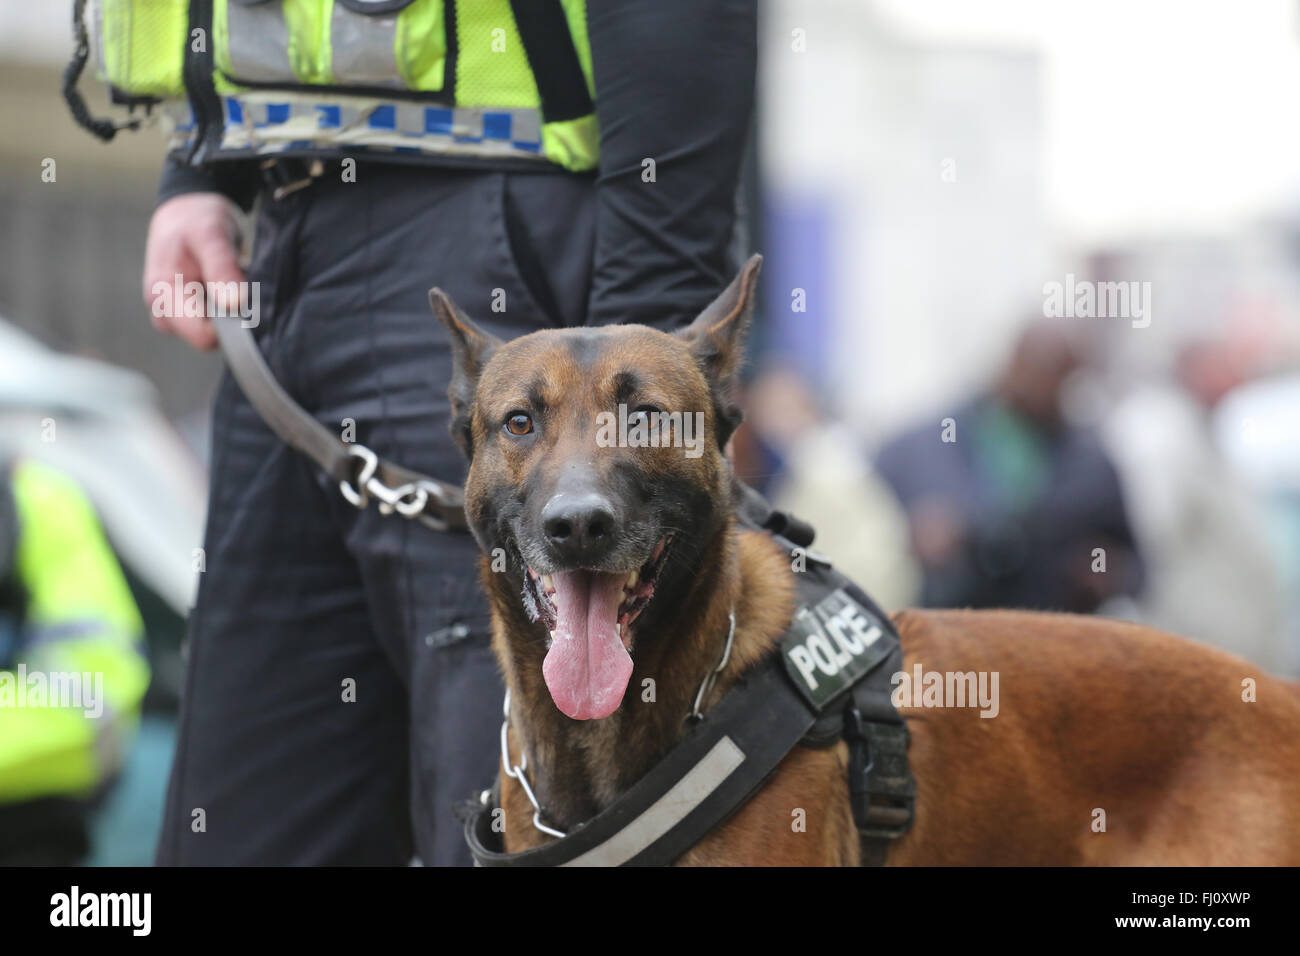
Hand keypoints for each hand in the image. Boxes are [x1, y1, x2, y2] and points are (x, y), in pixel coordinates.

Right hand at [142, 193, 244, 350]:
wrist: (185, 214)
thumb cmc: (196, 220)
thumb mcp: (211, 234)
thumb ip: (221, 269)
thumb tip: (235, 306)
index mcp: (163, 297)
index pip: (203, 337)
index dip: (231, 326)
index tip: (246, 299)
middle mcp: (165, 315)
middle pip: (214, 339)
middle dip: (233, 315)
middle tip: (237, 280)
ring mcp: (176, 319)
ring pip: (219, 334)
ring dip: (232, 311)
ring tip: (231, 279)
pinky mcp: (189, 318)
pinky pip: (219, 325)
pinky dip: (230, 308)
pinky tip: (229, 286)